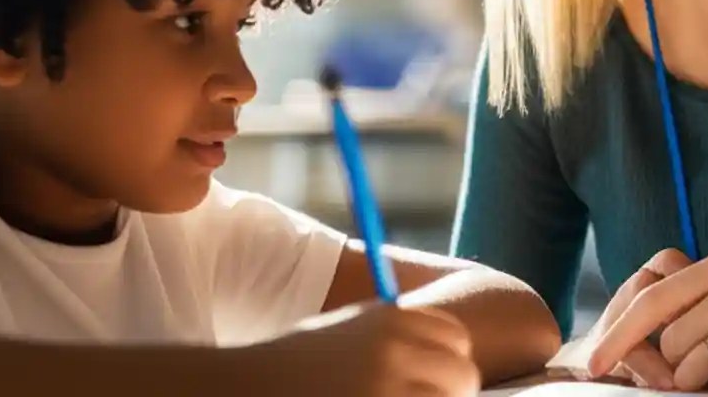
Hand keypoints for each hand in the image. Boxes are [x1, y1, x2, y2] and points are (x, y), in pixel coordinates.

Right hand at [267, 302, 480, 396]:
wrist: (245, 386)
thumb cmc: (295, 367)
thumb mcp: (347, 333)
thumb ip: (395, 339)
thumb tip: (457, 360)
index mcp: (391, 318)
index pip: (456, 337)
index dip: (448, 361)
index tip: (431, 379)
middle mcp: (396, 350)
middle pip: (462, 375)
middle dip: (448, 393)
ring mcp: (389, 390)